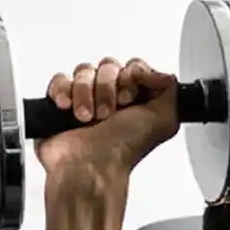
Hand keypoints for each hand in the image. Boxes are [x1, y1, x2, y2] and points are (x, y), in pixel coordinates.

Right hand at [34, 57, 179, 178]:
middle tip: (109, 112)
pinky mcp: (61, 103)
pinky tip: (68, 109)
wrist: (89, 165)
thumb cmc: (124, 147)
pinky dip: (63, 91)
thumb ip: (169, 89)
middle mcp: (112, 98)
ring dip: (86, 93)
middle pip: (108, 65)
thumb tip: (159, 72)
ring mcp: (86, 99)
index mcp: (137, 99)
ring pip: (84, 70)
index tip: (129, 98)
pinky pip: (60, 80)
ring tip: (89, 118)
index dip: (130, 76)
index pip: (133, 66)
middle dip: (108, 88)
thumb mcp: (164, 119)